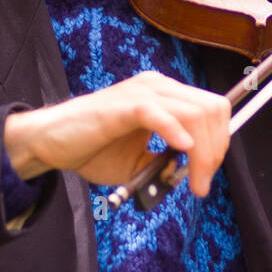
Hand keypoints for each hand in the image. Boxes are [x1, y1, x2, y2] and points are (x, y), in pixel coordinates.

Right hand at [3, 71, 230, 196]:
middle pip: (211, 110)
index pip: (213, 108)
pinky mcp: (123, 105)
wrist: (51, 142)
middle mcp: (159, 87)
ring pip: (194, 112)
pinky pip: (157, 112)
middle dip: (216, 151)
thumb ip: (165, 165)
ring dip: (202, 153)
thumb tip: (188, 175)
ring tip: (193, 182)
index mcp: (166, 95)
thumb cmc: (92, 148)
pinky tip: (181, 151)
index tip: (208, 174)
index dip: (220, 142)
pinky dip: (175, 132)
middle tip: (202, 184)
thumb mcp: (139, 162)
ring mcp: (142, 92)